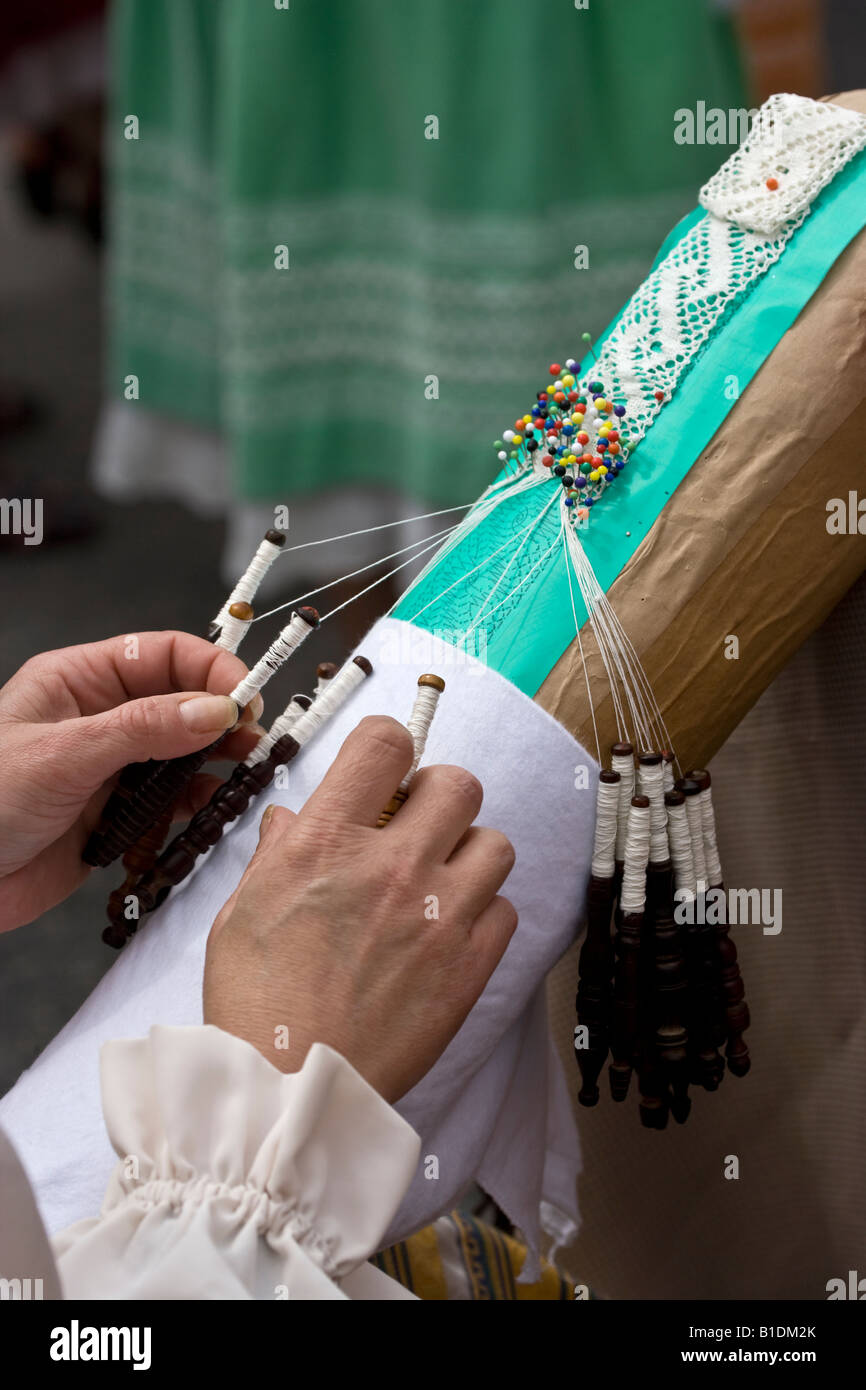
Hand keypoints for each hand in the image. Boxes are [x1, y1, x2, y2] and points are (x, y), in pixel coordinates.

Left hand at [0, 632, 264, 929]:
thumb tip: (212, 709)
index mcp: (78, 682)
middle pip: (181, 703)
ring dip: (214, 763)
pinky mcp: (115, 817)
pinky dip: (194, 807)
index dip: (209, 669)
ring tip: (242, 770)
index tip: (243, 695)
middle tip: (252, 736)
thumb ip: (144, 729)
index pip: (161, 655)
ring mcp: (109, 769)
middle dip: (221, 717)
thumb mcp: (64, 754)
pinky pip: (171, 803)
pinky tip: (205, 808)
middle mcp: (98, 720)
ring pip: (182, 754)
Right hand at [204, 716, 517, 1103]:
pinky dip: (484, 915)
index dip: (389, 747)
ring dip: (468, 855)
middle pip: (458, 782)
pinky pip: (506, 910)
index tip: (384, 773)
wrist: (287, 1093)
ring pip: (495, 843)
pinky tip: (449, 934)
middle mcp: (391, 866)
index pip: (386, 743)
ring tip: (439, 885)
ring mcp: (438, 915)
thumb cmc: (255, 1006)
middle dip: (437, 798)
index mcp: (326, 842)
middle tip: (416, 830)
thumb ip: (276, 855)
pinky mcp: (468, 967)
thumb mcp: (242, 913)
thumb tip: (292, 821)